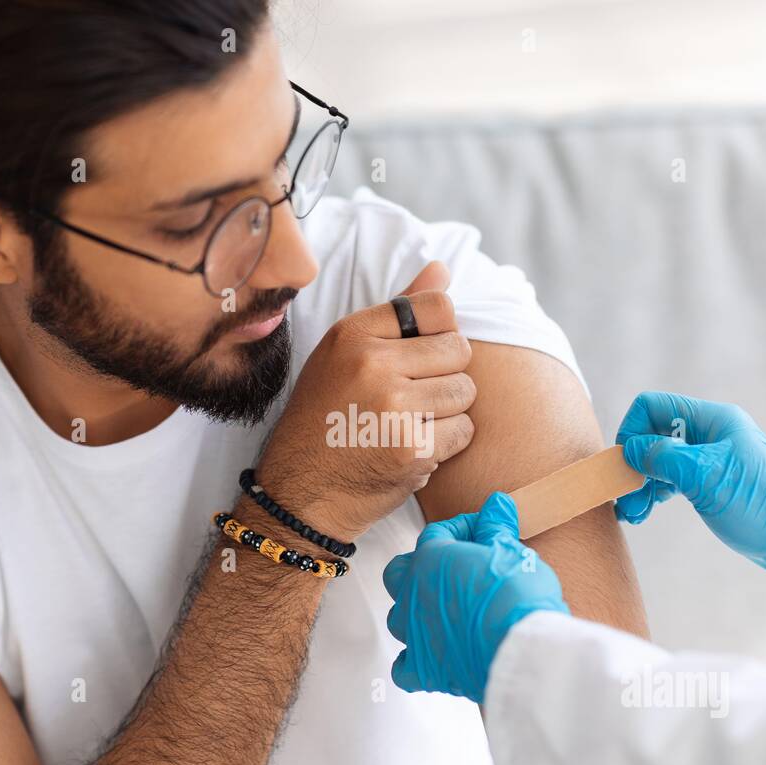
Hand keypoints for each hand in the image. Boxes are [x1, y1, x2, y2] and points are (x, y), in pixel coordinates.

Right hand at [258, 261, 476, 541]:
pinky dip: (446, 444)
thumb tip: (443, 268)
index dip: (440, 333)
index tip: (420, 357)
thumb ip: (397, 312)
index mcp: (353, 333)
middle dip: (446, 375)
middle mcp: (371, 363)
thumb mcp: (344, 356)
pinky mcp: (411, 447)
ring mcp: (392, 406)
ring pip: (465, 392)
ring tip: (410, 423)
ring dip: (448, 412)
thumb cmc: (325, 421)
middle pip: (459, 350)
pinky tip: (412, 449)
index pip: (437, 306)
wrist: (301, 493)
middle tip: (414, 398)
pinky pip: (463, 431)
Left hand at [383, 492, 569, 703]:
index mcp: (431, 559)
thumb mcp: (510, 551)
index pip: (438, 533)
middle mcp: (413, 593)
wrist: (519, 647)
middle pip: (399, 572)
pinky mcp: (423, 668)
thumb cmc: (515, 597)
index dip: (462, 529)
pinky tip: (434, 655)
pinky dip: (414, 662)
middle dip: (419, 567)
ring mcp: (413, 632)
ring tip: (446, 612)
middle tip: (452, 570)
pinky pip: (403, 667)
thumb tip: (496, 505)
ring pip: (398, 617)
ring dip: (416, 612)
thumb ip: (496, 527)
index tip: (481, 533)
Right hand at [614, 391, 765, 599]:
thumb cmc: (760, 505)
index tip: (627, 467)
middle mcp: (710, 434)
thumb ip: (664, 457)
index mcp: (713, 420)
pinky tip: (644, 512)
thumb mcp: (706, 477)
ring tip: (632, 514)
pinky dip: (655, 493)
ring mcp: (710, 459)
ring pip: (660, 459)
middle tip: (626, 499)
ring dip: (641, 483)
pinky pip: (672, 479)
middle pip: (653, 434)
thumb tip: (632, 449)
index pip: (653, 407)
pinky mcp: (711, 483)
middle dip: (634, 464)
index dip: (632, 432)